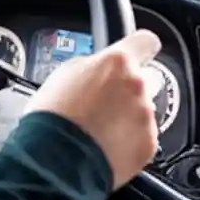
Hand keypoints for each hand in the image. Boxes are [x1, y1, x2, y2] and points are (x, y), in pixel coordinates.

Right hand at [26, 29, 161, 189]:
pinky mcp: (148, 144)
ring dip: (124, 116)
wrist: (55, 158)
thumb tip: (97, 69)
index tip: (134, 53)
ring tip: (96, 128)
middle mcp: (138, 86)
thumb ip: (89, 66)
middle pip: (143, 80)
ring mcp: (145, 116)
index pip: (145, 41)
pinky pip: (141, 136)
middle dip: (127, 89)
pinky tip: (103, 144)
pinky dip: (126, 140)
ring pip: (141, 110)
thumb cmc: (51, 117)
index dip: (138, 47)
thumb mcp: (61, 75)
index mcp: (116, 63)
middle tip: (102, 101)